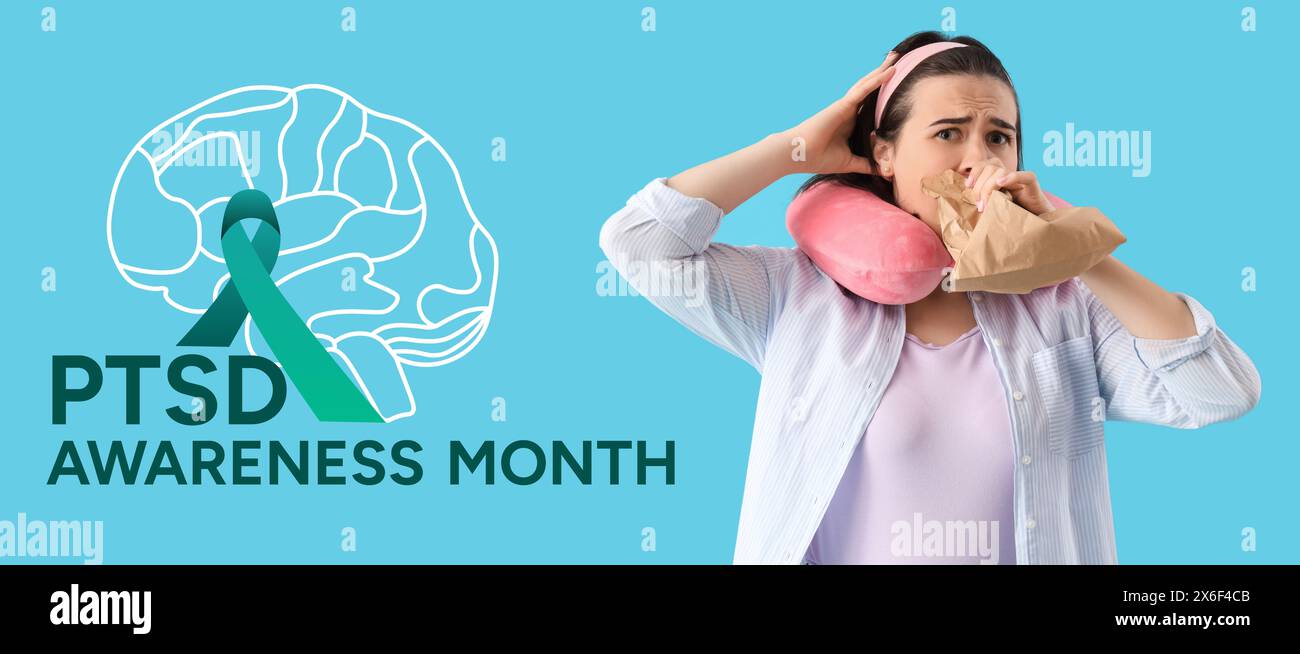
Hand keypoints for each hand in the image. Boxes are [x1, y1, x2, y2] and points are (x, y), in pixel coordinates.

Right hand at [780, 51, 898, 174]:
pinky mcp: (843, 105)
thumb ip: (866, 163)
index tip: (897, 86)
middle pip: (870, 89)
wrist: (800, 154)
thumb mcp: (850, 162)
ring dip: (882, 70)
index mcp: (851, 122)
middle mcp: (849, 111)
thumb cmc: (819, 158)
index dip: (883, 94)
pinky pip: (864, 90)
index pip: (871, 105)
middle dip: (883, 75)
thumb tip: (883, 171)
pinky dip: (877, 80)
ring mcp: (846, 106)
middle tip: (899, 61)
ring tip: (896, 57)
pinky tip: (890, 71)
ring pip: (868, 84)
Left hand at [965, 157, 1054, 215]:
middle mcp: (1007, 172)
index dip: (974, 172)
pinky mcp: (1031, 181)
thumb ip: (981, 197)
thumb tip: (964, 196)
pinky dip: (1009, 177)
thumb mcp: (992, 204)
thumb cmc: (1011, 213)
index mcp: (997, 175)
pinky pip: (1021, 175)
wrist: (1035, 220)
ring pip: (1000, 171)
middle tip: (979, 204)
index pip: (983, 164)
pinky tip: (1001, 183)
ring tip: (986, 205)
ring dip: (989, 188)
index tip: (968, 186)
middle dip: (980, 186)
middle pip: (989, 168)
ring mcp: (1019, 176)